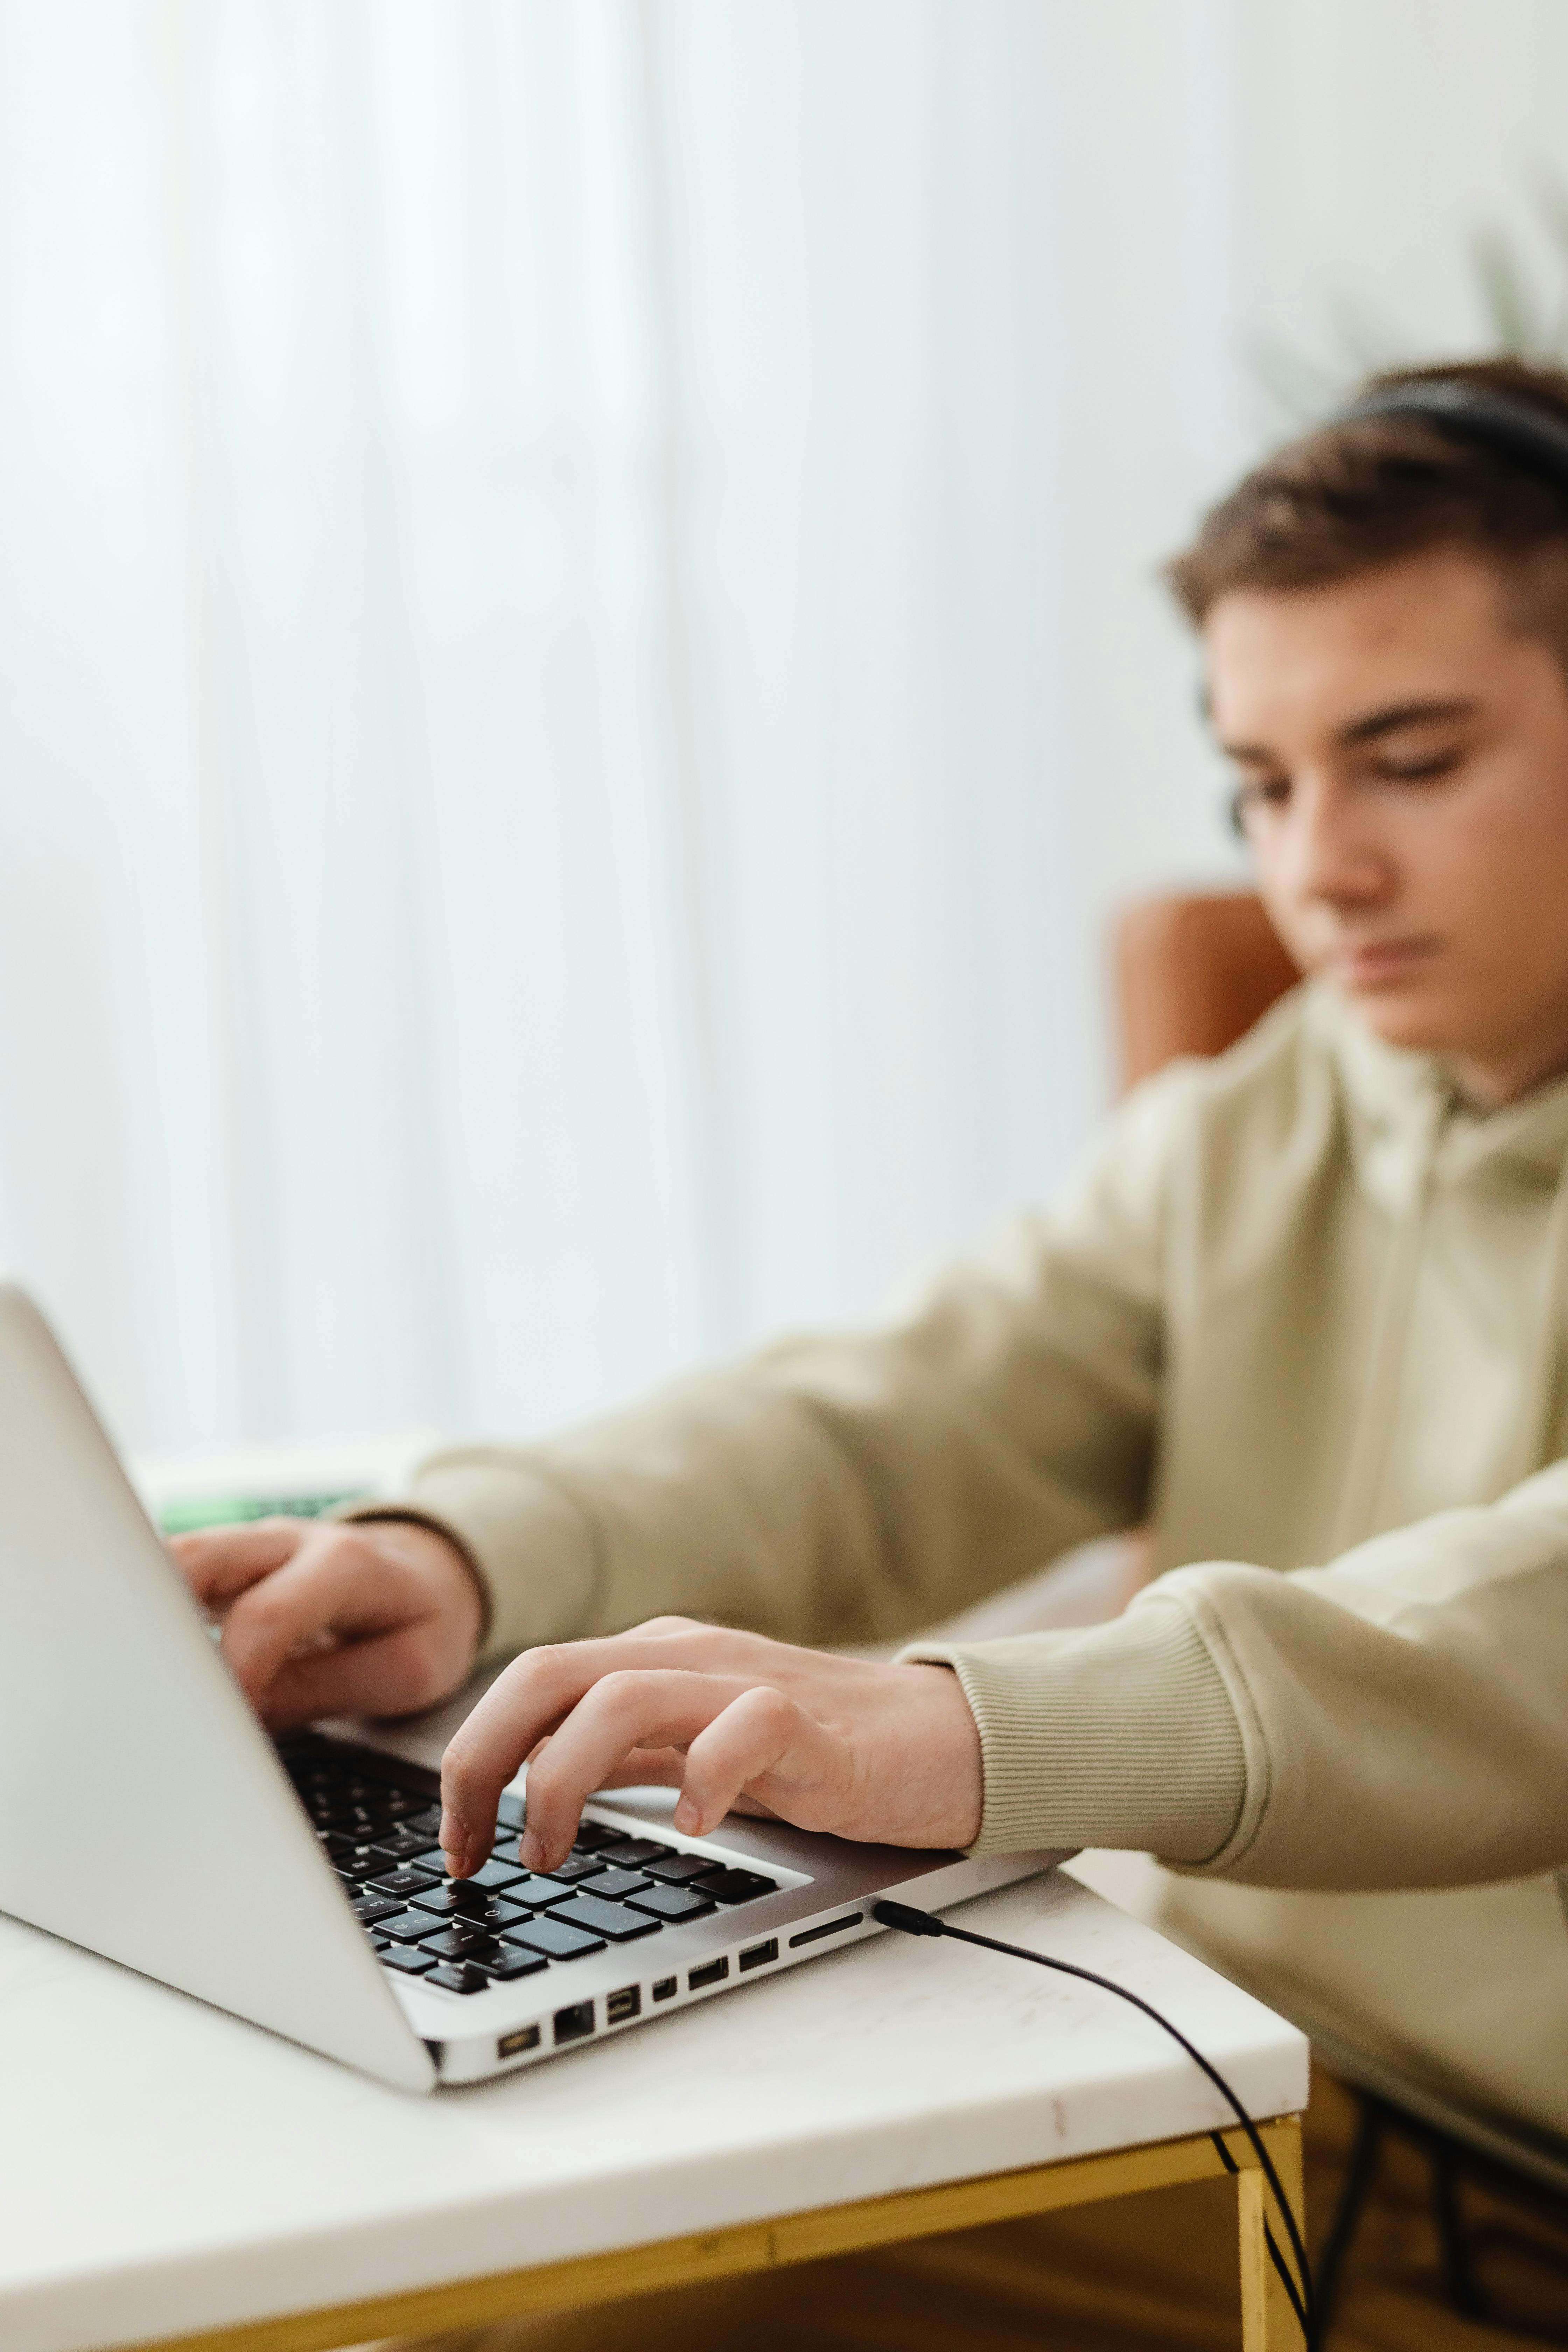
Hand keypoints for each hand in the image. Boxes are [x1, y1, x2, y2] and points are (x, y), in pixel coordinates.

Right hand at [169, 1516, 485, 1728]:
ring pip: (171, 1559)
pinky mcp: (226, 1562)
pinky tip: (140, 1658)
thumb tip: (238, 1715)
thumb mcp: (403, 1670)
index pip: (268, 1613)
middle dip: (160, 1624)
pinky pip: (173, 1574)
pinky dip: (150, 1612)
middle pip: (196, 1560)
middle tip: (149, 1692)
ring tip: (131, 1677)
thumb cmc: (420, 1624)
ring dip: (143, 1612)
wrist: (432, 1574)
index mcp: (347, 1565)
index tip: (216, 1721)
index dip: (234, 1671)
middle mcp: (287, 1541)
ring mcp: (250, 1545)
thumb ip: (319, 1689)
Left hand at [438, 1616, 982, 1877]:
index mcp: (649, 1660)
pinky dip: (704, 1777)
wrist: (938, 1741)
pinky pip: (745, 1728)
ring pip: (623, 1693)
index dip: (471, 1759)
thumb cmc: (810, 1752)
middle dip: (487, 1760)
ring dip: (565, 1775)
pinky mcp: (812, 1725)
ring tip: (552, 1851)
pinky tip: (691, 1826)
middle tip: (477, 1850)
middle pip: (549, 1674)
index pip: (528, 1684)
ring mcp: (747, 1683)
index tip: (454, 1845)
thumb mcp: (689, 1749)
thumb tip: (518, 1796)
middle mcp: (687, 1657)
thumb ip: (617, 1758)